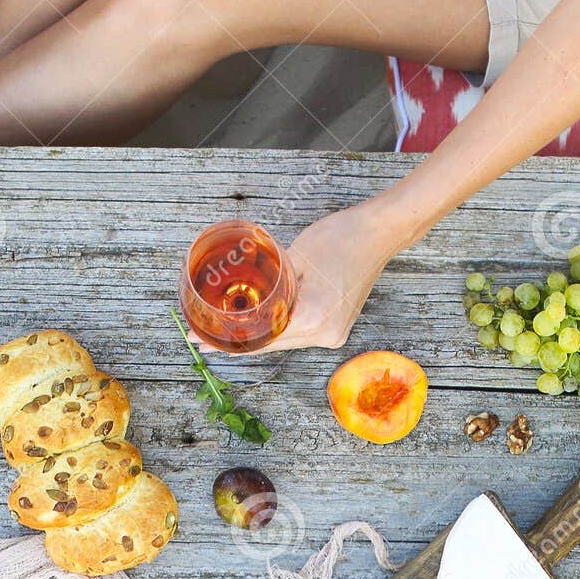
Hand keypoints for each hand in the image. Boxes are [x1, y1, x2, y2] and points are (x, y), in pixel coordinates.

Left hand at [216, 200, 412, 355]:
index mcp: (311, 318)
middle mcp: (324, 334)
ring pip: (285, 341)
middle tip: (203, 338)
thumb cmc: (341, 237)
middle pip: (271, 345)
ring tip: (226, 331)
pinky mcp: (337, 328)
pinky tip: (260, 324)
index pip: (260, 340)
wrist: (380, 233)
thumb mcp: (293, 256)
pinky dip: (280, 329)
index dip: (227, 343)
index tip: (199, 341)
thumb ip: (268, 284)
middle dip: (238, 341)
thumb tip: (239, 296)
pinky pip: (300, 334)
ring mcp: (333, 334)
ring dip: (259, 335)